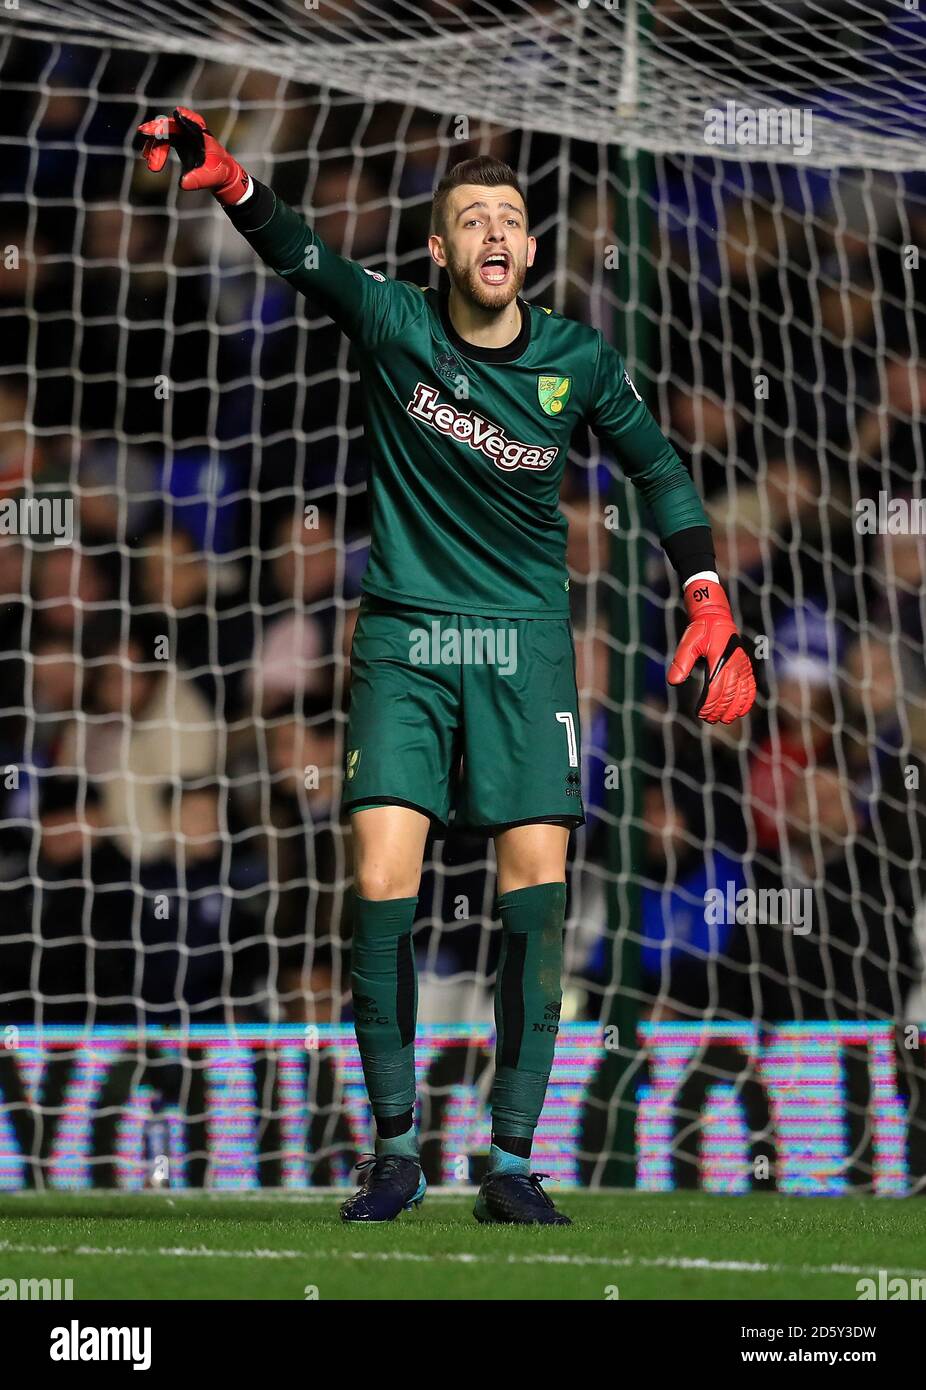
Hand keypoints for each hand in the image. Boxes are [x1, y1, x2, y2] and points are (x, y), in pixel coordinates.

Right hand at [137, 106, 249, 205]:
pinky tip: (147, 159)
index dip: (181, 117)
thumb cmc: (219, 173)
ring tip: (153, 168)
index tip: (174, 113)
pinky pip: (162, 141)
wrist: (221, 176)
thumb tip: (183, 184)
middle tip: (143, 132)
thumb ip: (198, 179)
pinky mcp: (177, 141)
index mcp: (201, 134)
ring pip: (163, 135)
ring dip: (154, 148)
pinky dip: (155, 149)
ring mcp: (182, 135)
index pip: (190, 121)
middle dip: (157, 130)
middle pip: (171, 125)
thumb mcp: (211, 177)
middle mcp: (190, 131)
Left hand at [667, 578, 755, 723]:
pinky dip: (747, 701)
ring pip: (741, 694)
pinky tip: (740, 712)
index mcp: (719, 660)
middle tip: (708, 719)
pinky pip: (751, 687)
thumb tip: (673, 682)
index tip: (700, 713)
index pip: (715, 689)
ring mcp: (743, 666)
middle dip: (718, 710)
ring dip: (732, 710)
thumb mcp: (688, 643)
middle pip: (728, 695)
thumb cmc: (700, 630)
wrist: (717, 616)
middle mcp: (734, 664)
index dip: (708, 705)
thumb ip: (681, 662)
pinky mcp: (747, 667)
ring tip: (722, 719)